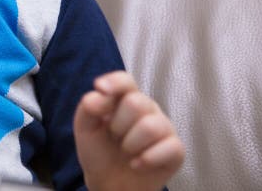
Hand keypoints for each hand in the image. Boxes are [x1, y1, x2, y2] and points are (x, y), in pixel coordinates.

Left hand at [74, 71, 184, 190]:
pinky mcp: (176, 150)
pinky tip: (137, 164)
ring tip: (126, 151)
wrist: (108, 183)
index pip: (125, 80)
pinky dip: (147, 159)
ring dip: (130, 144)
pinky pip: (170, 148)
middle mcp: (148, 108)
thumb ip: (88, 106)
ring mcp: (164, 128)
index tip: (102, 90)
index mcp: (125, 98)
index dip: (115, 82)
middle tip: (114, 137)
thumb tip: (98, 93)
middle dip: (118, 125)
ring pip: (151, 126)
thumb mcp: (85, 127)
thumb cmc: (99, 151)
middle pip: (137, 103)